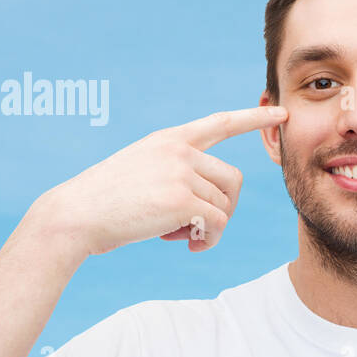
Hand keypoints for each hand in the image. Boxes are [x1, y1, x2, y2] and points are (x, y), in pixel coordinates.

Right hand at [32, 106, 288, 257]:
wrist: (74, 216)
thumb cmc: (106, 202)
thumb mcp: (141, 172)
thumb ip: (176, 173)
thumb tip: (210, 207)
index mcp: (169, 139)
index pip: (220, 123)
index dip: (253, 117)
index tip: (281, 112)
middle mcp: (178, 150)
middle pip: (233, 179)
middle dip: (225, 207)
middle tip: (199, 226)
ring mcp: (180, 172)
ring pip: (226, 205)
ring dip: (212, 228)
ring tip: (184, 236)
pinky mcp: (182, 200)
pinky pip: (218, 224)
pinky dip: (209, 240)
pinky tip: (187, 245)